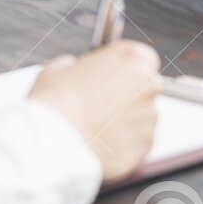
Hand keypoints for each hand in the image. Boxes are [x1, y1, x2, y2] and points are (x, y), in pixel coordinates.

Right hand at [27, 40, 159, 181]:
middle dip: (129, 95)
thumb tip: (74, 69)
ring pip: (143, 117)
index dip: (127, 68)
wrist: (53, 143)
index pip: (144, 58)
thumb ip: (76, 65)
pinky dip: (125, 144)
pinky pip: (139, 142)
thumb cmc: (55, 103)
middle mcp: (147, 86)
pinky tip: (102, 143)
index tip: (115, 76)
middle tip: (102, 104)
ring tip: (97, 127)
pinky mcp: (145, 146)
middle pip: (146, 87)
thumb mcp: (58, 68)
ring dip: (127, 121)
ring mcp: (148, 118)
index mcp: (131, 59)